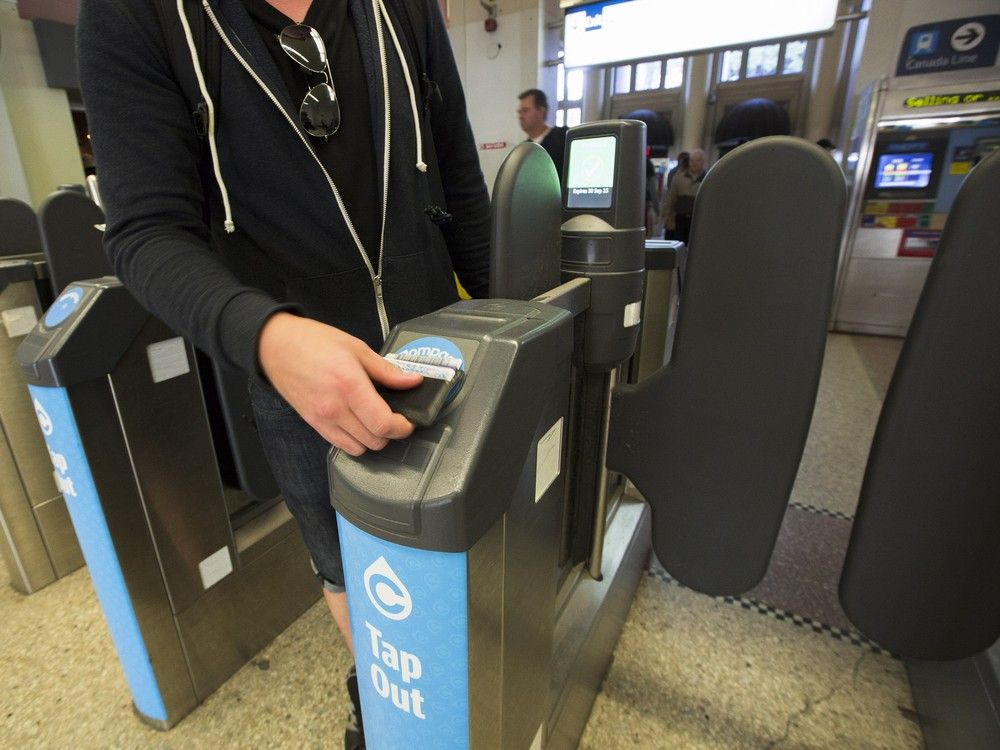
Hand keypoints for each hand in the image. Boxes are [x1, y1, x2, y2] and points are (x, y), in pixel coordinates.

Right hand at [257, 312, 421, 455]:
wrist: (276, 347)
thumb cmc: (312, 342)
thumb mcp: (356, 348)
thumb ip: (386, 370)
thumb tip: (412, 380)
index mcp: (350, 385)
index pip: (383, 424)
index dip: (402, 428)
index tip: (408, 421)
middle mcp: (335, 407)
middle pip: (375, 440)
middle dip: (390, 432)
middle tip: (394, 417)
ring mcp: (322, 418)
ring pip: (359, 448)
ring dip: (372, 439)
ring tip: (375, 420)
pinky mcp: (313, 424)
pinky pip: (340, 445)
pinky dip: (354, 441)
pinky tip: (357, 424)